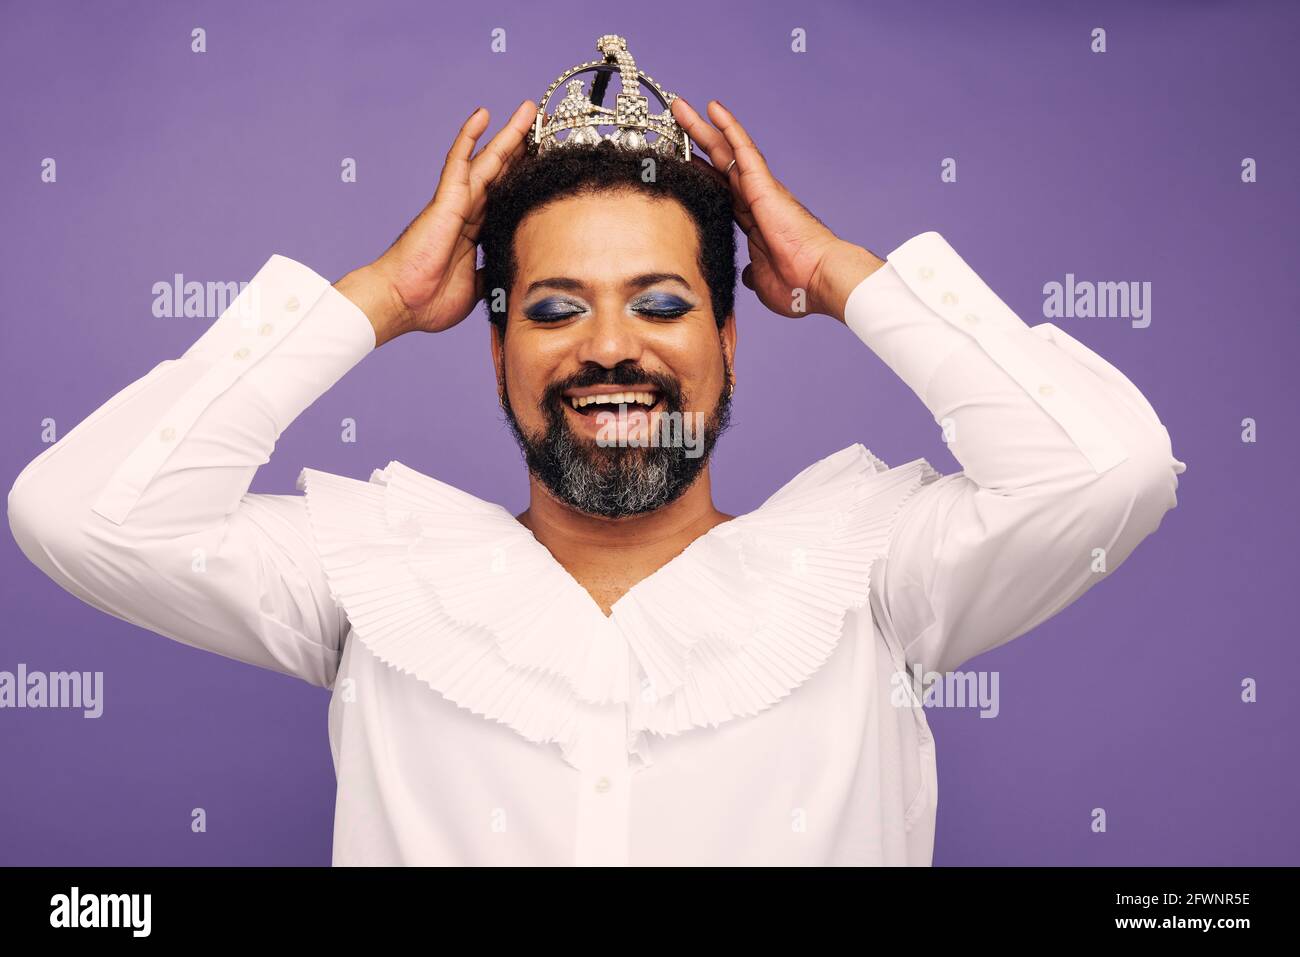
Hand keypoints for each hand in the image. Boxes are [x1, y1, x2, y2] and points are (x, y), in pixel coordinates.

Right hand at [336, 100, 538, 345]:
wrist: (401, 304)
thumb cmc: (429, 301)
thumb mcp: (477, 289)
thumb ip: (493, 273)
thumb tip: (514, 271)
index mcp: (476, 233)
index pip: (506, 198)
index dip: (525, 180)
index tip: (546, 163)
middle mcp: (467, 213)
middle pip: (501, 173)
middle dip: (523, 149)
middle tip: (544, 124)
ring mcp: (456, 204)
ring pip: (487, 161)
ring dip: (509, 135)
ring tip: (529, 110)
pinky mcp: (445, 201)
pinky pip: (458, 162)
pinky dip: (469, 137)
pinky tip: (483, 114)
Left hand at [670, 97, 883, 321]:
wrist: (818, 281)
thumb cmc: (798, 286)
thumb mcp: (761, 281)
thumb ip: (750, 272)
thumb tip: (745, 273)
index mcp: (754, 224)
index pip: (722, 193)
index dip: (703, 176)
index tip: (684, 162)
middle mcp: (757, 201)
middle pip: (720, 165)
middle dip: (697, 143)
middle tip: (675, 121)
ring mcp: (761, 190)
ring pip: (728, 151)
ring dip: (705, 129)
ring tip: (682, 107)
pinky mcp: (765, 185)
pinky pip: (743, 150)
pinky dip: (729, 129)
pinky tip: (714, 110)